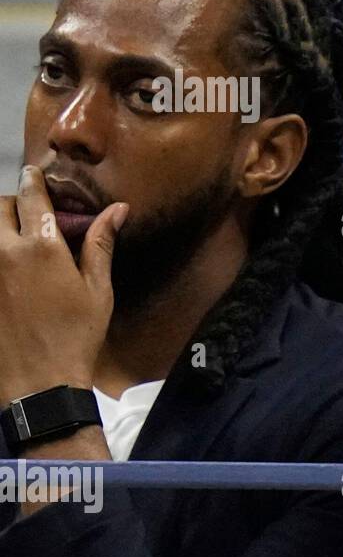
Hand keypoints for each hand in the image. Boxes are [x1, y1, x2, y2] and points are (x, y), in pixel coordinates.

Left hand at [0, 165, 125, 405]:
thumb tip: (117, 209)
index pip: (32, 198)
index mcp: (41, 248)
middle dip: (11, 204)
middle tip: (26, 214)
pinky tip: (9, 270)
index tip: (34, 174)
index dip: (33, 181)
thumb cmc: (76, 336)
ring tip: (14, 240)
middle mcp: (5, 252)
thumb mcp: (98, 290)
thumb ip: (100, 244)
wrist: (39, 382)